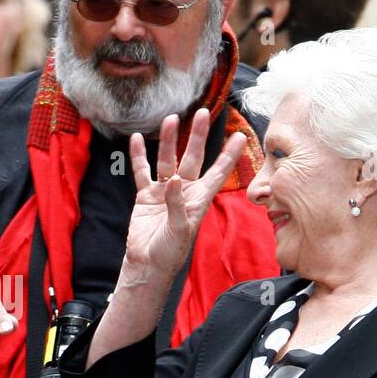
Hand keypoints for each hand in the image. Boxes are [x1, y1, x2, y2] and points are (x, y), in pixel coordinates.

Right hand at [125, 109, 246, 279]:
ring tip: (170, 119)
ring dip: (169, 141)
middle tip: (203, 113)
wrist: (147, 264)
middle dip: (198, 136)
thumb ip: (177, 204)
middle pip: (193, 157)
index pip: (218, 172)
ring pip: (168, 159)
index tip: (239, 136)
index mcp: (199, 199)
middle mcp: (185, 191)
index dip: (228, 155)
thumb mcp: (179, 230)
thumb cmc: (170, 252)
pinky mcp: (146, 195)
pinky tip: (137, 139)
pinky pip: (143, 171)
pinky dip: (139, 156)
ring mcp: (165, 191)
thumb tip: (174, 180)